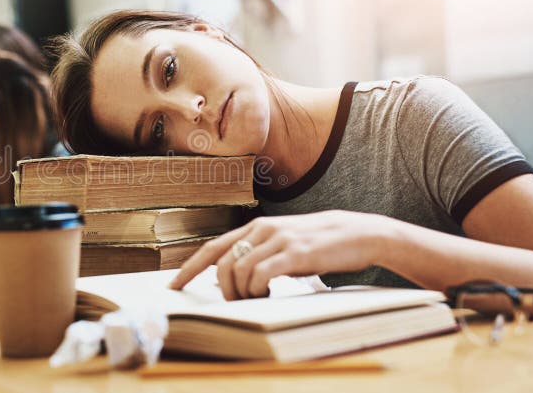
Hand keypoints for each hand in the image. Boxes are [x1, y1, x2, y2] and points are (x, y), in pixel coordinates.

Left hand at [169, 210, 391, 299]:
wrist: (360, 233)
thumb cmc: (320, 244)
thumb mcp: (284, 243)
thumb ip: (260, 253)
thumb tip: (236, 278)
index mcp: (256, 227)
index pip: (212, 248)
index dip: (189, 268)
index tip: (172, 287)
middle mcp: (262, 229)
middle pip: (221, 263)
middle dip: (221, 289)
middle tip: (234, 304)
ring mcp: (278, 239)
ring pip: (238, 270)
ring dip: (241, 292)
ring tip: (257, 299)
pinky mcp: (295, 253)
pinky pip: (261, 274)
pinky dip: (258, 289)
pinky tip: (269, 293)